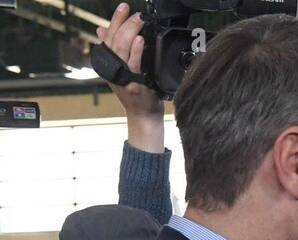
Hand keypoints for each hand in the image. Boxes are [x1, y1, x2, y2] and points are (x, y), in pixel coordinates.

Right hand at [96, 5, 163, 151]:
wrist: (143, 117)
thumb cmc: (136, 94)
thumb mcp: (121, 70)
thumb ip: (112, 50)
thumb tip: (101, 30)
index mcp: (108, 62)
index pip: (110, 36)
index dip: (116, 20)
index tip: (124, 7)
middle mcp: (112, 68)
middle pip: (115, 40)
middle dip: (125, 23)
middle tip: (136, 13)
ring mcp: (122, 77)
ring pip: (122, 49)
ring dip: (130, 32)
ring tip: (139, 21)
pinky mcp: (133, 85)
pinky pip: (133, 65)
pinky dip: (136, 51)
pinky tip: (140, 40)